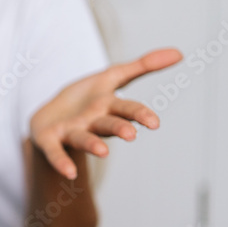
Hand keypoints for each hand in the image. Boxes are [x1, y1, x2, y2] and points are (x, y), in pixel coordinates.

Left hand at [29, 48, 182, 179]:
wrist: (48, 118)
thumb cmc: (84, 100)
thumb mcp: (110, 77)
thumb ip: (142, 66)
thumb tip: (179, 53)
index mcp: (107, 106)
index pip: (127, 109)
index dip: (139, 114)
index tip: (154, 123)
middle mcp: (92, 122)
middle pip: (108, 125)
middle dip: (119, 128)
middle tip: (131, 134)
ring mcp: (71, 132)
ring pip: (84, 139)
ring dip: (93, 145)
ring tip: (103, 153)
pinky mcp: (48, 139)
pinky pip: (55, 151)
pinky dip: (61, 161)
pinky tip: (68, 173)